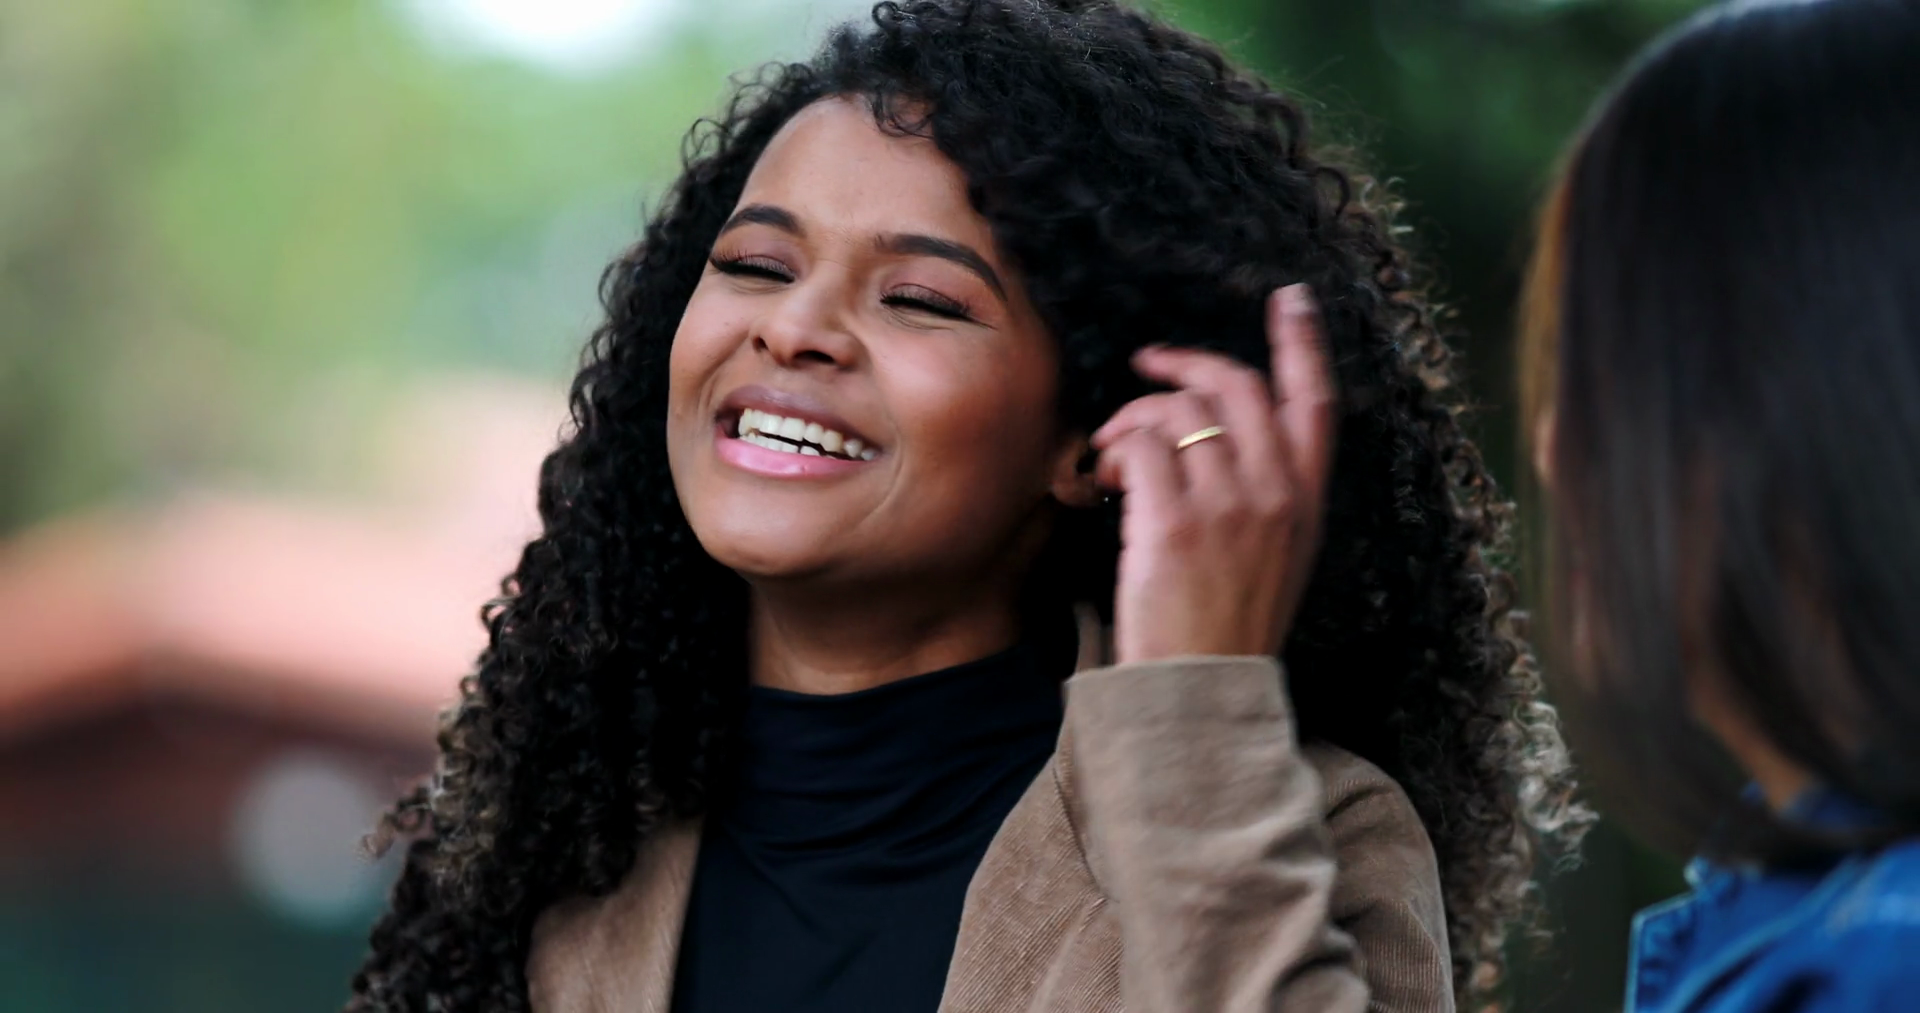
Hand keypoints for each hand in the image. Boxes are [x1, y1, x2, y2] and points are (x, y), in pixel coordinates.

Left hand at [1090, 284, 1335, 663]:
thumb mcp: (1275, 556)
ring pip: (1180, 411)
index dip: (1303, 344)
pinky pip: (1141, 445)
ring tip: (1111, 449)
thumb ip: (1264, 494)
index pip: (1317, 403)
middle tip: (1146, 366)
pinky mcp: (1176, 523)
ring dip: (1134, 416)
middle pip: (1236, 386)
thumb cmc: (1227, 626)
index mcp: (1307, 501)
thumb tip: (1217, 435)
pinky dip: (1114, 448)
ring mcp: (1229, 507)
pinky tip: (1102, 475)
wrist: (1201, 691)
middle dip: (1184, 363)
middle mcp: (1276, 494)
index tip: (1290, 298)